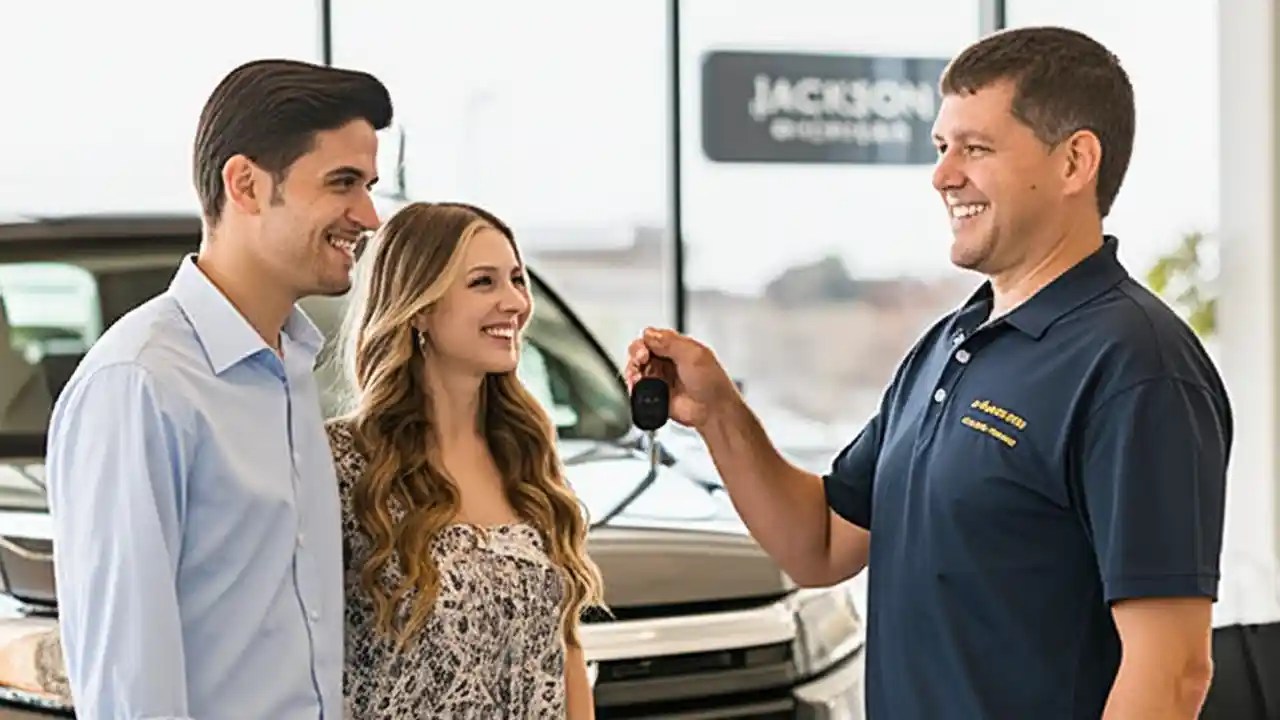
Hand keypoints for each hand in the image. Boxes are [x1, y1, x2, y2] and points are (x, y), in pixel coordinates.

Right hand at [624, 327, 738, 428]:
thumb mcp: (693, 354)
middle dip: (636, 355)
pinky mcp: (657, 394)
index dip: (645, 342)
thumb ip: (670, 342)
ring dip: (633, 371)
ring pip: (637, 369)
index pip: (653, 337)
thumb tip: (650, 334)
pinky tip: (638, 388)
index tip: (645, 351)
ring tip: (638, 377)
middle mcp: (668, 361)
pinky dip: (634, 387)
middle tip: (641, 361)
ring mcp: (662, 378)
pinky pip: (639, 388)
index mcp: (678, 347)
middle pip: (641, 352)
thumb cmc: (712, 383)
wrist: (713, 410)